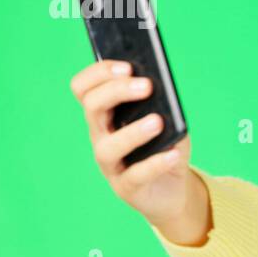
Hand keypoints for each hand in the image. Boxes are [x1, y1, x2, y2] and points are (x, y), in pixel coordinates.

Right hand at [69, 59, 210, 244]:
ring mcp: (110, 164)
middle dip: (116, 91)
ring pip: (107, 146)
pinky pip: (135, 175)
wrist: (173, 189)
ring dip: (132, 131)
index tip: (127, 67)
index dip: (99, 73)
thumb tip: (163, 90)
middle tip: (147, 86)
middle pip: (92, 108)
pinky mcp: (126, 188)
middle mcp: (101, 137)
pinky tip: (172, 154)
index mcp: (105, 115)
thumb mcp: (169, 120)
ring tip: (157, 122)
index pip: (84, 88)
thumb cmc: (165, 146)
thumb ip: (164, 104)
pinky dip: (155, 163)